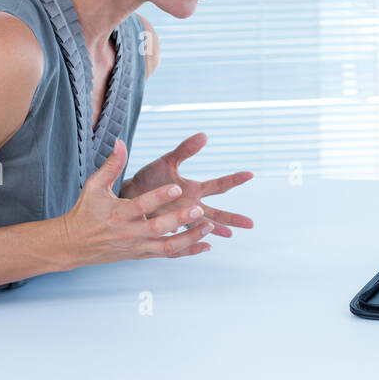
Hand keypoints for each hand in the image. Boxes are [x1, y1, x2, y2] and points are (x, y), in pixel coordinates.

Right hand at [62, 138, 216, 264]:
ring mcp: (136, 246)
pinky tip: (207, 245)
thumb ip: (112, 165)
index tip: (177, 187)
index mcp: (117, 213)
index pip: (141, 205)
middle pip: (157, 228)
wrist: (73, 244)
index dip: (159, 197)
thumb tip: (120, 141)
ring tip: (210, 227)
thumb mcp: (94, 185)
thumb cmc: (85, 211)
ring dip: (190, 238)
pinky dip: (188, 251)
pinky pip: (168, 254)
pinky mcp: (141, 254)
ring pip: (166, 246)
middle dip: (179, 219)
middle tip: (199, 209)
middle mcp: (128, 232)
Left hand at [118, 132, 253, 237]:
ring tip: (231, 235)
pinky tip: (205, 244)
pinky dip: (194, 239)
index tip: (250, 174)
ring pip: (205, 226)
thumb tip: (204, 135)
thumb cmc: (148, 178)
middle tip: (251, 224)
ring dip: (218, 230)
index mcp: (193, 189)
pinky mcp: (169, 227)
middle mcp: (191, 205)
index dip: (234, 180)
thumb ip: (185, 150)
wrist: (127, 194)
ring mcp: (181, 218)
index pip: (218, 185)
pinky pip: (185, 235)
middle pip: (217, 212)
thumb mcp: (167, 162)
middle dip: (234, 218)